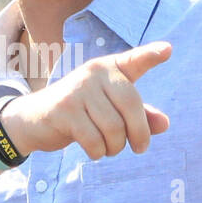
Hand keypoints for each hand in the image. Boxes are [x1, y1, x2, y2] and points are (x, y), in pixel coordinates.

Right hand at [0, 42, 171, 159]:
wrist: (33, 120)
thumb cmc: (79, 115)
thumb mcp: (111, 112)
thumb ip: (139, 116)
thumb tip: (165, 124)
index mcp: (108, 69)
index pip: (134, 61)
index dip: (151, 55)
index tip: (168, 50)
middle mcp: (94, 73)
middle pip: (132, 106)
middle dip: (139, 134)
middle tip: (139, 148)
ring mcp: (77, 89)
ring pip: (114, 128)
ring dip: (115, 147)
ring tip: (108, 148)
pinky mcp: (64, 110)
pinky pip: (94, 140)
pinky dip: (98, 152)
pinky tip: (93, 150)